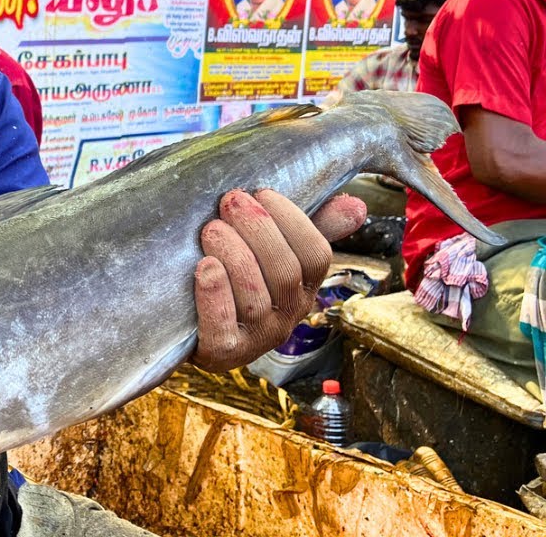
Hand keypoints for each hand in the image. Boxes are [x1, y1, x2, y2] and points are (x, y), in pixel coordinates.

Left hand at [191, 189, 364, 371]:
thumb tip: (357, 205)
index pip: (316, 255)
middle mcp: (287, 317)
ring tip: (211, 229)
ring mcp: (257, 337)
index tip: (261, 193)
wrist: (189, 324)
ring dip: (233, 254)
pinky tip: (204, 267)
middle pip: (284, 272)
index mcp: (305, 288)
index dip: (292, 220)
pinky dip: (214, 293)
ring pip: (254, 295)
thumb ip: (313, 228)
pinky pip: (222, 325)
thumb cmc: (235, 276)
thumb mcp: (274, 251)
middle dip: (257, 229)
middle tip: (229, 202)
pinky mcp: (222, 352)